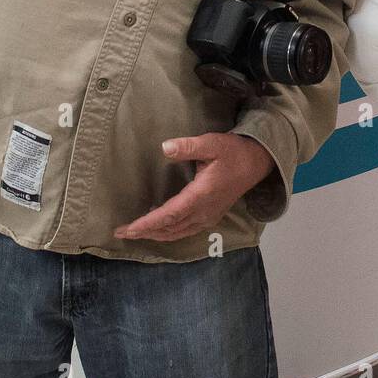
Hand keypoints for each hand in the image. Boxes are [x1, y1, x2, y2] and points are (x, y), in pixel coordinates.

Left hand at [113, 133, 274, 241]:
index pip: (168, 215)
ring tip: (136, 233)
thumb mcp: (212, 143)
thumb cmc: (234, 152)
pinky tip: (160, 229)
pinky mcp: (211, 217)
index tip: (127, 229)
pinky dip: (169, 233)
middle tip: (121, 234)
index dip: (146, 224)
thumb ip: (188, 146)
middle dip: (144, 233)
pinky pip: (185, 231)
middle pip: (169, 228)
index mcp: (201, 195)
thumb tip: (164, 147)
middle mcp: (203, 211)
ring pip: (177, 233)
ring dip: (156, 234)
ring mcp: (208, 216)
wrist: (257, 163)